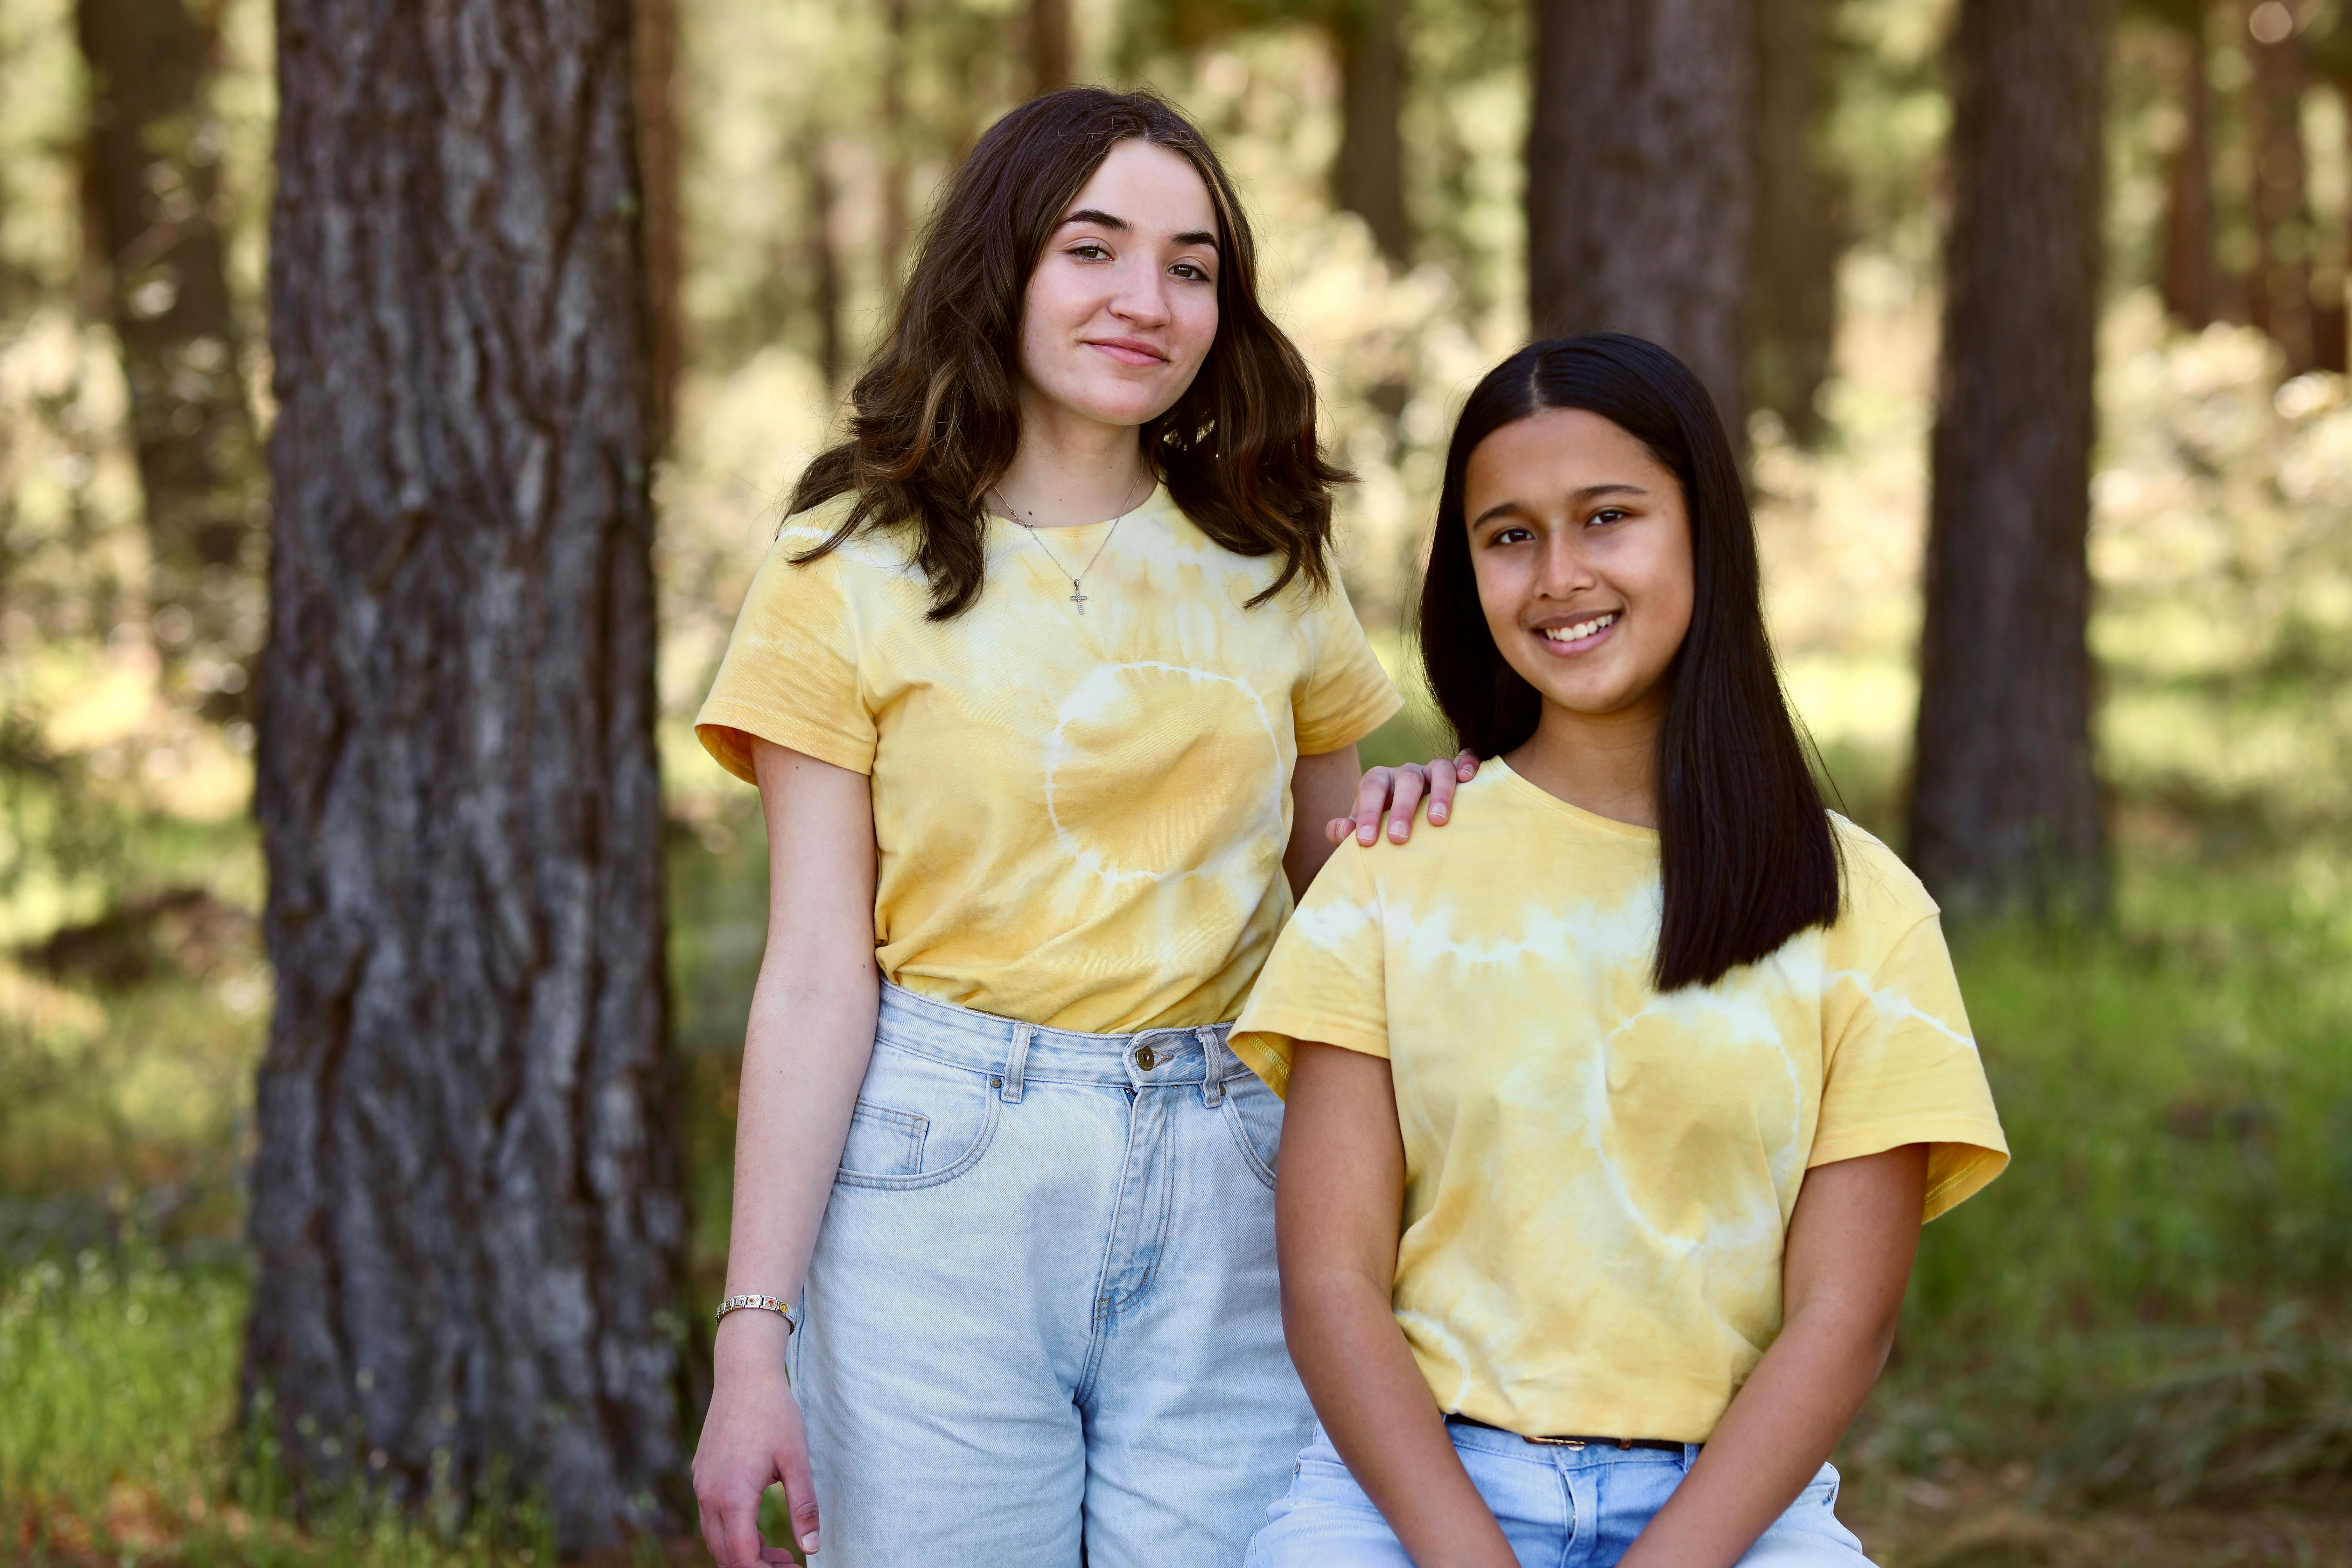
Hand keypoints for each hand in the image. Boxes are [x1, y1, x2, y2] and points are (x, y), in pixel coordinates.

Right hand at [694, 1315, 818, 1564]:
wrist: (744, 1375)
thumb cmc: (774, 1414)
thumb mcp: (796, 1460)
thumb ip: (803, 1506)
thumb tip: (811, 1548)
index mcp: (733, 1495)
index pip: (743, 1556)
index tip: (791, 1567)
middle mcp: (709, 1494)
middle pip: (724, 1553)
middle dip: (754, 1565)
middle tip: (787, 1561)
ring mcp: (701, 1484)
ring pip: (714, 1537)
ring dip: (741, 1550)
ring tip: (775, 1550)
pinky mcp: (701, 1474)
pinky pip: (709, 1516)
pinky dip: (730, 1530)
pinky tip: (754, 1522)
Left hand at [1327, 751, 1478, 847]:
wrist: (1414, 825)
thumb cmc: (1385, 831)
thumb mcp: (1364, 831)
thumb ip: (1345, 831)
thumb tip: (1341, 831)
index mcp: (1380, 781)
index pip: (1371, 788)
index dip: (1368, 813)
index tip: (1366, 841)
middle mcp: (1407, 773)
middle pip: (1406, 779)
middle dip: (1402, 809)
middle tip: (1398, 839)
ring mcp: (1434, 771)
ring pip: (1439, 769)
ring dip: (1439, 793)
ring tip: (1437, 821)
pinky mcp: (1459, 773)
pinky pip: (1467, 758)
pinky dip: (1468, 763)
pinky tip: (1468, 779)